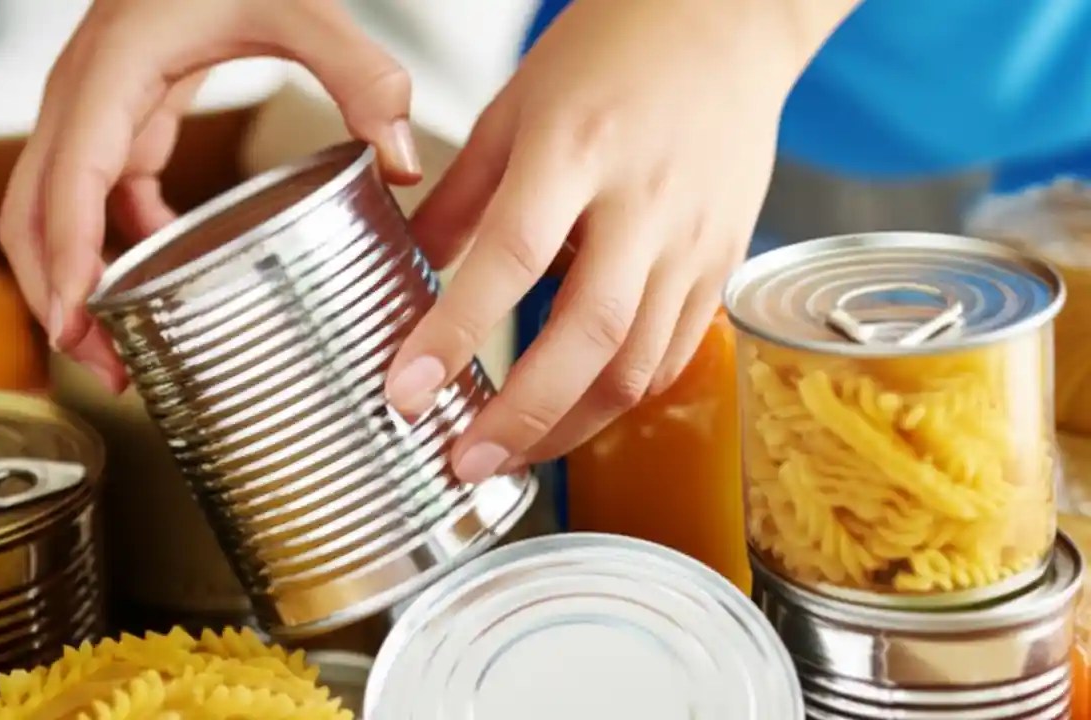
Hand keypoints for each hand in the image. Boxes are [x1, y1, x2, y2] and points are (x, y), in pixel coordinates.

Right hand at [0, 0, 421, 391]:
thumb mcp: (301, 6)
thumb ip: (360, 76)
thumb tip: (400, 163)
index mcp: (116, 68)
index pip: (72, 176)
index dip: (68, 255)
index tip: (77, 322)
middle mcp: (87, 91)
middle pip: (32, 209)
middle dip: (54, 293)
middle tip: (102, 365)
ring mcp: (94, 105)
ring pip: (50, 208)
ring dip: (73, 279)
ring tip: (118, 350)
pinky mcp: (119, 114)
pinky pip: (92, 192)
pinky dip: (110, 242)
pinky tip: (153, 274)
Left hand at [385, 0, 859, 481]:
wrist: (730, 22)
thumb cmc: (615, 48)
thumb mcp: (516, 105)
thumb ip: (461, 195)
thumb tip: (408, 267)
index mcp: (578, 146)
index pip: (511, 257)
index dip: (454, 334)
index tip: (404, 391)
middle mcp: (644, 200)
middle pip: (588, 334)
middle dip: (521, 417)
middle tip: (463, 463)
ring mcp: (694, 238)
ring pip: (638, 362)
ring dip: (570, 426)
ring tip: (511, 457)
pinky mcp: (724, 263)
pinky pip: (674, 353)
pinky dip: (621, 398)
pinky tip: (577, 414)